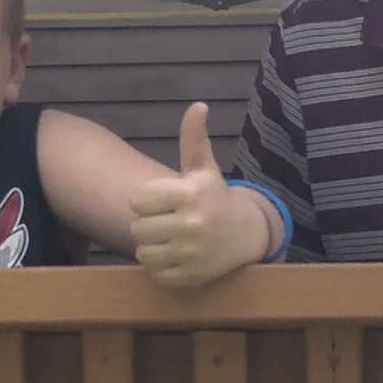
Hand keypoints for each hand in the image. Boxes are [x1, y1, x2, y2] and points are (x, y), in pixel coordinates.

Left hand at [126, 102, 274, 288]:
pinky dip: (161, 267)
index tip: (165, 201)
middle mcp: (191, 225)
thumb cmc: (215, 196)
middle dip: (149, 224)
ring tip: (170, 238)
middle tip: (168, 221)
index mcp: (189, 194)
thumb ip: (194, 138)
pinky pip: (155, 273)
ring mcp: (191, 254)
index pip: (137, 201)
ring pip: (143, 252)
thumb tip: (198, 106)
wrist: (245, 233)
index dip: (147, 200)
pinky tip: (178, 255)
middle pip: (137, 228)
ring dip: (151, 247)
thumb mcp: (204, 167)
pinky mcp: (190, 277)